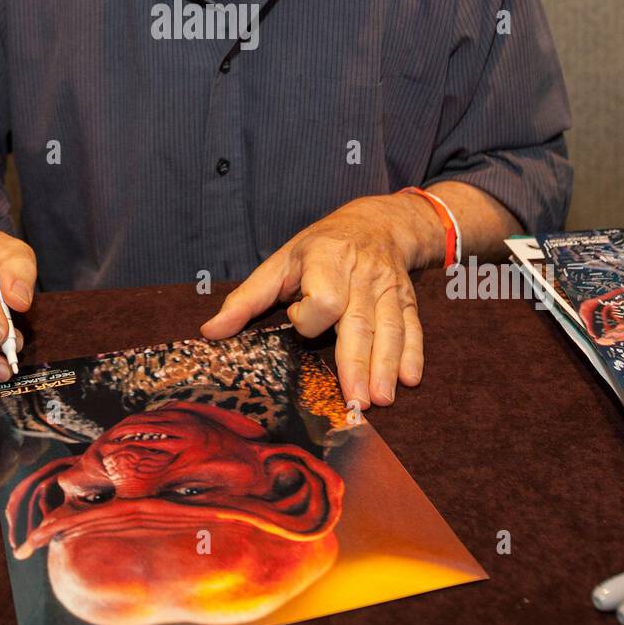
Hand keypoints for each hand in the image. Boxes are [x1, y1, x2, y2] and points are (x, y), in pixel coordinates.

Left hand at [201, 194, 438, 408]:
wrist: (376, 223)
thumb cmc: (320, 247)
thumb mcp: (280, 263)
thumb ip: (247, 299)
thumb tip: (210, 332)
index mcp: (327, 260)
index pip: (326, 298)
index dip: (311, 317)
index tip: (300, 322)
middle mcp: (362, 275)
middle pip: (360, 322)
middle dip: (358, 363)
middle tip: (357, 401)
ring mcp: (388, 288)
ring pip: (390, 329)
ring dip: (386, 366)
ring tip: (381, 399)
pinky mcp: (406, 300)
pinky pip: (412, 327)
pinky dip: (413, 354)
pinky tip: (410, 379)